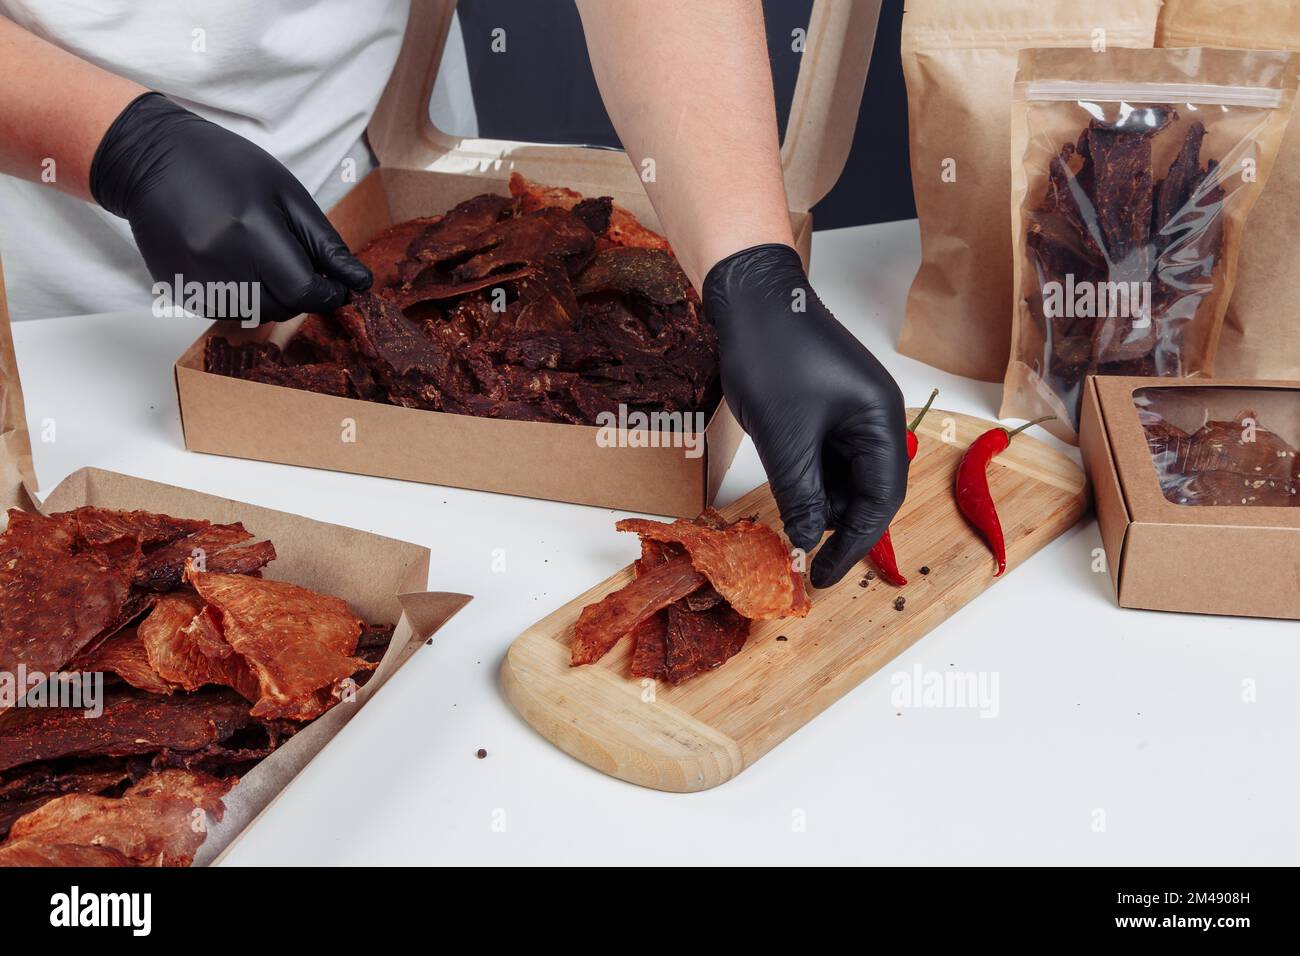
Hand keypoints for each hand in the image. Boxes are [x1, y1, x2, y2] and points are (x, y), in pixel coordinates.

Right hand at [91, 92, 370, 322]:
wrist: (151, 159)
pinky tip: (233, 262)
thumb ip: (325, 244)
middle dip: (300, 293)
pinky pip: (226, 310)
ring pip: (256, 313)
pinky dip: (242, 295)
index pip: (303, 291)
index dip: (327, 294)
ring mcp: (194, 280)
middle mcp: (219, 262)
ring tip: (260, 256)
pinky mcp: (179, 290)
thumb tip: (359, 283)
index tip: (336, 286)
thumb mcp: (286, 194)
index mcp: (251, 231)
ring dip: (272, 296)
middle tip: (294, 261)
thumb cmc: (224, 167)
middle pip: (282, 307)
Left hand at [703, 243, 908, 587]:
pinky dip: (806, 477)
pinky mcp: (826, 409)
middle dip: (833, 522)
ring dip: (816, 500)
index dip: (855, 544)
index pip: (881, 499)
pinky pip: (824, 457)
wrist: (750, 298)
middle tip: (798, 552)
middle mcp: (875, 419)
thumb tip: (808, 541)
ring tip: (784, 512)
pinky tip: (784, 487)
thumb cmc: (773, 353)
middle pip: (866, 490)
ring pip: (842, 477)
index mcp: (881, 421)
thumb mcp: (785, 437)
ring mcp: (850, 413)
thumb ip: (801, 495)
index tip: (823, 576)